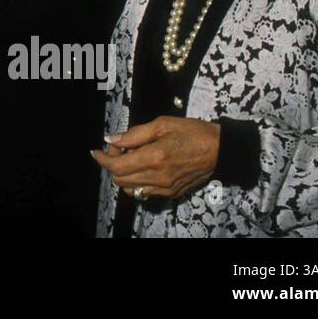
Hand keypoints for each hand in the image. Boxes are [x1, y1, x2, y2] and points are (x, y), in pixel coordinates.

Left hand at [90, 116, 219, 200]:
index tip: (96, 151)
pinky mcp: (172, 193)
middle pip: (120, 179)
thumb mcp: (162, 124)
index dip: (102, 158)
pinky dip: (136, 182)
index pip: (116, 166)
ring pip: (130, 189)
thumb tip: (110, 139)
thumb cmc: (192, 132)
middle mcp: (158, 177)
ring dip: (123, 174)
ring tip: (131, 157)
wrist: (220, 150)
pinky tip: (142, 167)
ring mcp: (165, 188)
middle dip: (112, 164)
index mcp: (154, 157)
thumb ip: (133, 134)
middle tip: (120, 148)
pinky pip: (145, 192)